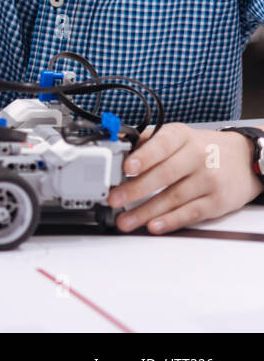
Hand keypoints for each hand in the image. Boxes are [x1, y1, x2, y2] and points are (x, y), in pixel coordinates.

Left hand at [107, 123, 263, 233]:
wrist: (245, 158)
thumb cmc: (203, 148)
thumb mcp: (179, 135)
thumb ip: (149, 141)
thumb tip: (119, 147)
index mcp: (182, 136)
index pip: (162, 144)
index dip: (144, 156)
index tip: (126, 167)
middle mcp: (197, 156)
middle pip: (164, 174)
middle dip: (135, 189)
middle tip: (114, 199)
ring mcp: (209, 180)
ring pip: (173, 197)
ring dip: (146, 211)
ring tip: (125, 220)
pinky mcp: (218, 201)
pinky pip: (191, 213)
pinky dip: (171, 221)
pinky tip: (154, 225)